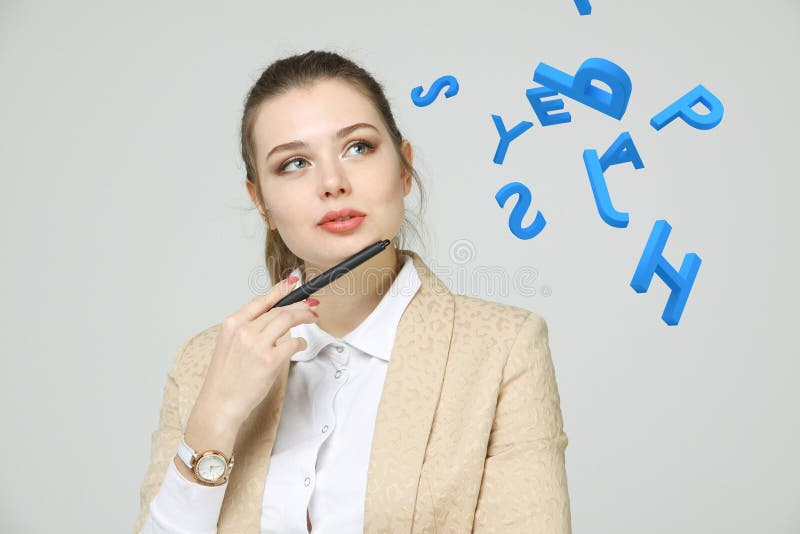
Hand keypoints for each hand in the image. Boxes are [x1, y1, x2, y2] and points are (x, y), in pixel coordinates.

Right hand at [193, 276, 318, 429]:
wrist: (219, 403)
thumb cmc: (225, 378)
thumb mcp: (229, 345)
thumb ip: (247, 330)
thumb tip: (272, 319)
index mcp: (232, 324)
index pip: (260, 301)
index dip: (279, 289)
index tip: (292, 282)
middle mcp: (244, 331)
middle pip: (278, 310)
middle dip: (299, 306)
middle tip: (311, 306)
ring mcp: (256, 345)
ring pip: (287, 321)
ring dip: (304, 317)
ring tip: (313, 317)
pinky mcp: (269, 360)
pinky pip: (293, 344)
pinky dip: (301, 342)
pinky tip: (301, 345)